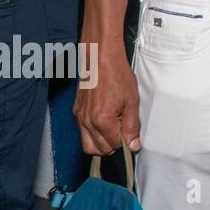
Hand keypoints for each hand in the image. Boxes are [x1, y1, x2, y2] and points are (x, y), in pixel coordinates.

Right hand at [73, 40, 140, 155]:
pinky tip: (105, 121)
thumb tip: (133, 146)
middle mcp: (86, 122)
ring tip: (115, 127)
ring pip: (88, 144)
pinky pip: (83, 132)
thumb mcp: (132, 101)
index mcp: (102, 121)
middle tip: (123, 132)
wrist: (100, 59)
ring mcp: (79, 117)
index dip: (126, 142)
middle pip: (98, 150)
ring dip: (102, 142)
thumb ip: (132, 126)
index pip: (114, 145)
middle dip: (113, 146)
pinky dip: (93, 133)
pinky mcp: (76, 112)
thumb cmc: (117, 76)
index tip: (131, 134)